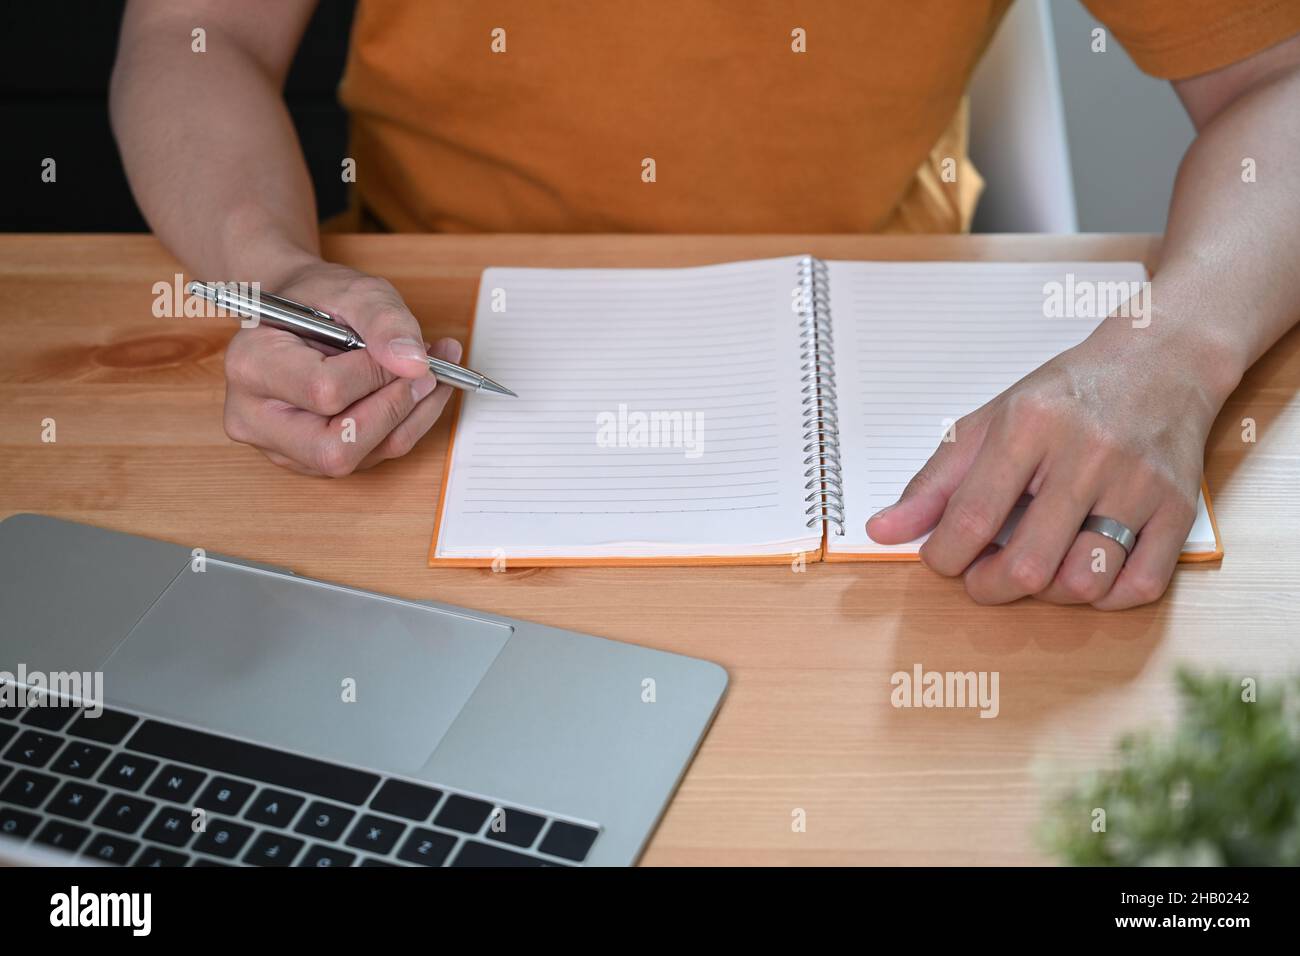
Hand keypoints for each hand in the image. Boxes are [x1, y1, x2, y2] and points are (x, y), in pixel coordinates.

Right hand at [220, 259, 461, 475]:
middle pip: (335, 449)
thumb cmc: (317, 300)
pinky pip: (371, 457)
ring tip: (432, 371)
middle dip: (394, 410)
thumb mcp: (353, 290)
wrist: (297, 315)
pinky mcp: (312, 460)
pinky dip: (407, 424)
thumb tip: (414, 363)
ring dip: (412, 416)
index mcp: (250, 366)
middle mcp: (255, 418)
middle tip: (428, 372)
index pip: (324, 392)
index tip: (402, 350)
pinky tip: (418, 389)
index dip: (376, 373)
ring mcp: (282, 447)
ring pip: (360, 458)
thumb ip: (384, 320)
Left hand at [865, 321, 1231, 608]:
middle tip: (981, 577)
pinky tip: (1081, 573)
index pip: (973, 517)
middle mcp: (1087, 455)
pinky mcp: (1178, 509)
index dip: (944, 556)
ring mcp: (1138, 485)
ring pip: (1084, 583)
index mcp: (1029, 427)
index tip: (941, 557)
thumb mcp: (989, 422)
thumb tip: (882, 531)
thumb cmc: (1065, 396)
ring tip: (1032, 571)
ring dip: (1046, 595)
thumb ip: (934, 481)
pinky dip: (1103, 597)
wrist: (1160, 361)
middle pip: (1029, 564)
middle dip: (989, 587)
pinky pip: (1139, 585)